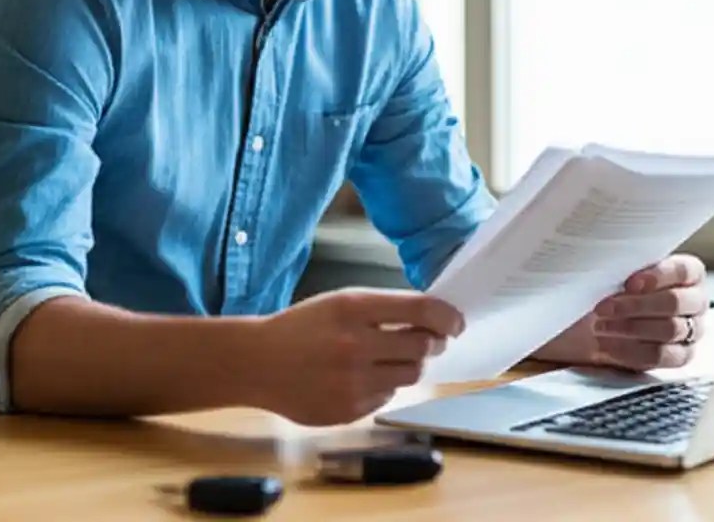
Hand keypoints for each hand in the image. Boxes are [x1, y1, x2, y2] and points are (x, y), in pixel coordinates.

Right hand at [251, 288, 463, 425]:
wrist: (256, 363)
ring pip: (410, 375)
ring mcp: (352, 382)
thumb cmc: (302, 328)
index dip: (447, 317)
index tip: (456, 323)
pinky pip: (388, 397)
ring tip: (389, 358)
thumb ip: (384, 309)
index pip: (420, 310)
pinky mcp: (349, 410)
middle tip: (429, 341)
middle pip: (423, 347)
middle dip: (433, 343)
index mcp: (353, 308)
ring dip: (410, 365)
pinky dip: (384, 386)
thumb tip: (433, 319)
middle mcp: (355, 345)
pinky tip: (360, 377)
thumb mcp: (340, 302)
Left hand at [532, 254, 708, 370]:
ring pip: (668, 330)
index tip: (629, 282)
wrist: (598, 322)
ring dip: (629, 327)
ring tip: (600, 326)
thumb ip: (626, 265)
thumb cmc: (612, 289)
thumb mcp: (617, 271)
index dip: (658, 276)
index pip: (684, 270)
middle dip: (635, 305)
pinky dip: (629, 349)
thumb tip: (615, 263)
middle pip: (675, 303)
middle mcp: (696, 301)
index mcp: (689, 273)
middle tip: (604, 307)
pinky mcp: (679, 356)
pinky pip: (659, 356)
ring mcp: (692, 331)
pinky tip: (607, 344)